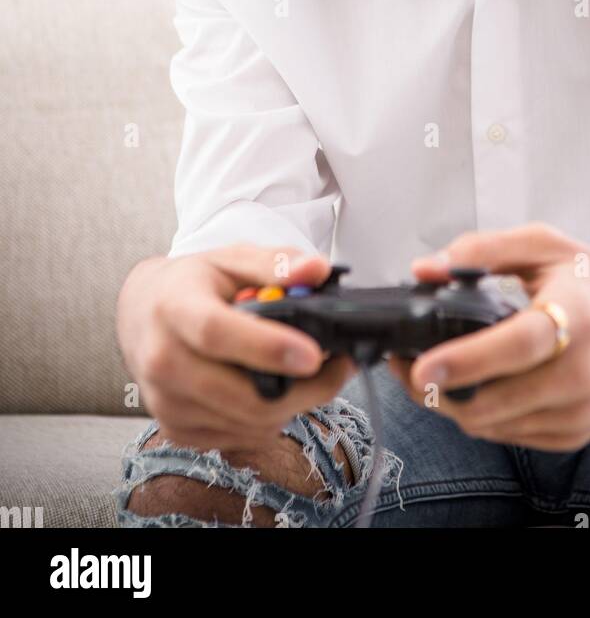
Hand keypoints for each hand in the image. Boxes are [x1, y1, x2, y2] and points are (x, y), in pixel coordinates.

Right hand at [116, 243, 356, 451]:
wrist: (141, 314)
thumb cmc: (192, 284)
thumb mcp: (231, 259)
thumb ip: (276, 263)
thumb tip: (316, 270)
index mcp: (174, 308)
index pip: (217, 334)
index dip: (267, 348)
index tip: (312, 354)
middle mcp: (163, 360)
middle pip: (240, 394)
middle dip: (302, 388)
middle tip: (340, 367)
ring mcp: (166, 401)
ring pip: (247, 422)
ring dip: (292, 404)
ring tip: (310, 375)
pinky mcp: (176, 429)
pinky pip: (238, 437)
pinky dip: (268, 419)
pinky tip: (275, 390)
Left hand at [387, 223, 589, 450]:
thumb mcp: (545, 245)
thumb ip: (482, 250)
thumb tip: (427, 270)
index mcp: (575, 318)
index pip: (516, 346)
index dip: (466, 359)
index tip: (422, 366)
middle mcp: (582, 373)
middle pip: (496, 400)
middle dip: (439, 390)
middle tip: (406, 366)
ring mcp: (579, 411)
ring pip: (494, 425)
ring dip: (454, 405)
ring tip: (433, 374)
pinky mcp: (574, 434)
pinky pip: (509, 435)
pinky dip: (483, 415)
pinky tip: (475, 386)